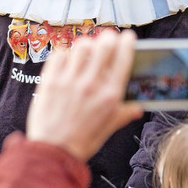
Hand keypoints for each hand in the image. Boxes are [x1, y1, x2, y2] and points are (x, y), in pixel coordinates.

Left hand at [26, 30, 142, 161]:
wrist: (53, 151)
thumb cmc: (82, 141)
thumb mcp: (108, 128)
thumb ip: (123, 114)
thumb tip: (138, 107)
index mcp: (110, 96)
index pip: (123, 59)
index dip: (127, 43)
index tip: (128, 37)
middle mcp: (91, 85)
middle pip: (103, 46)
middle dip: (108, 37)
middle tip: (107, 37)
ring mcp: (68, 81)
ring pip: (80, 46)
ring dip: (86, 44)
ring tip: (86, 48)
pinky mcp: (49, 81)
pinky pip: (58, 55)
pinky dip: (64, 53)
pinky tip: (67, 59)